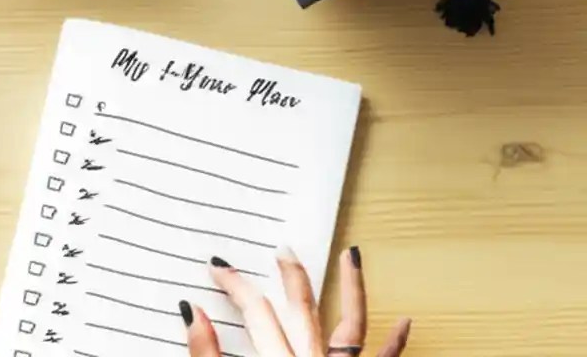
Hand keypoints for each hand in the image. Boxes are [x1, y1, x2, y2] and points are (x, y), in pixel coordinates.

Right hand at [181, 246, 410, 356]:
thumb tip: (191, 315)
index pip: (255, 313)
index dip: (235, 285)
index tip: (218, 269)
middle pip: (301, 310)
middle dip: (290, 277)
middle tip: (282, 251)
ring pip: (351, 327)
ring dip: (353, 290)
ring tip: (352, 258)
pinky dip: (395, 343)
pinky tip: (404, 321)